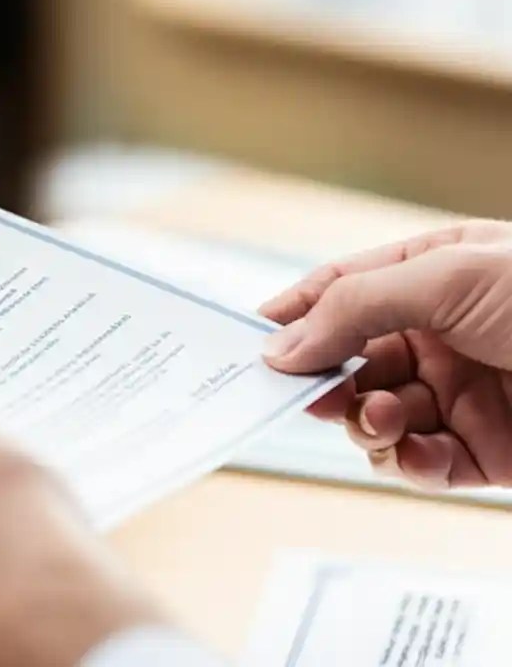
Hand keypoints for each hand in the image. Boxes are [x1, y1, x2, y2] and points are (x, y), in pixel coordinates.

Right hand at [259, 220, 511, 489]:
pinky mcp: (482, 450)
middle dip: (327, 379)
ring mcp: (460, 392)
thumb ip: (354, 307)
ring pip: (374, 414)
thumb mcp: (448, 278)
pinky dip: (405, 460)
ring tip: (384, 416)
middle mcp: (442, 332)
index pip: (343, 288)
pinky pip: (416, 461)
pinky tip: (414, 448)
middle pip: (349, 358)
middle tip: (308, 394)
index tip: (251, 342)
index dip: (295, 313)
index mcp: (435, 272)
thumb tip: (280, 345)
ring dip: (366, 420)